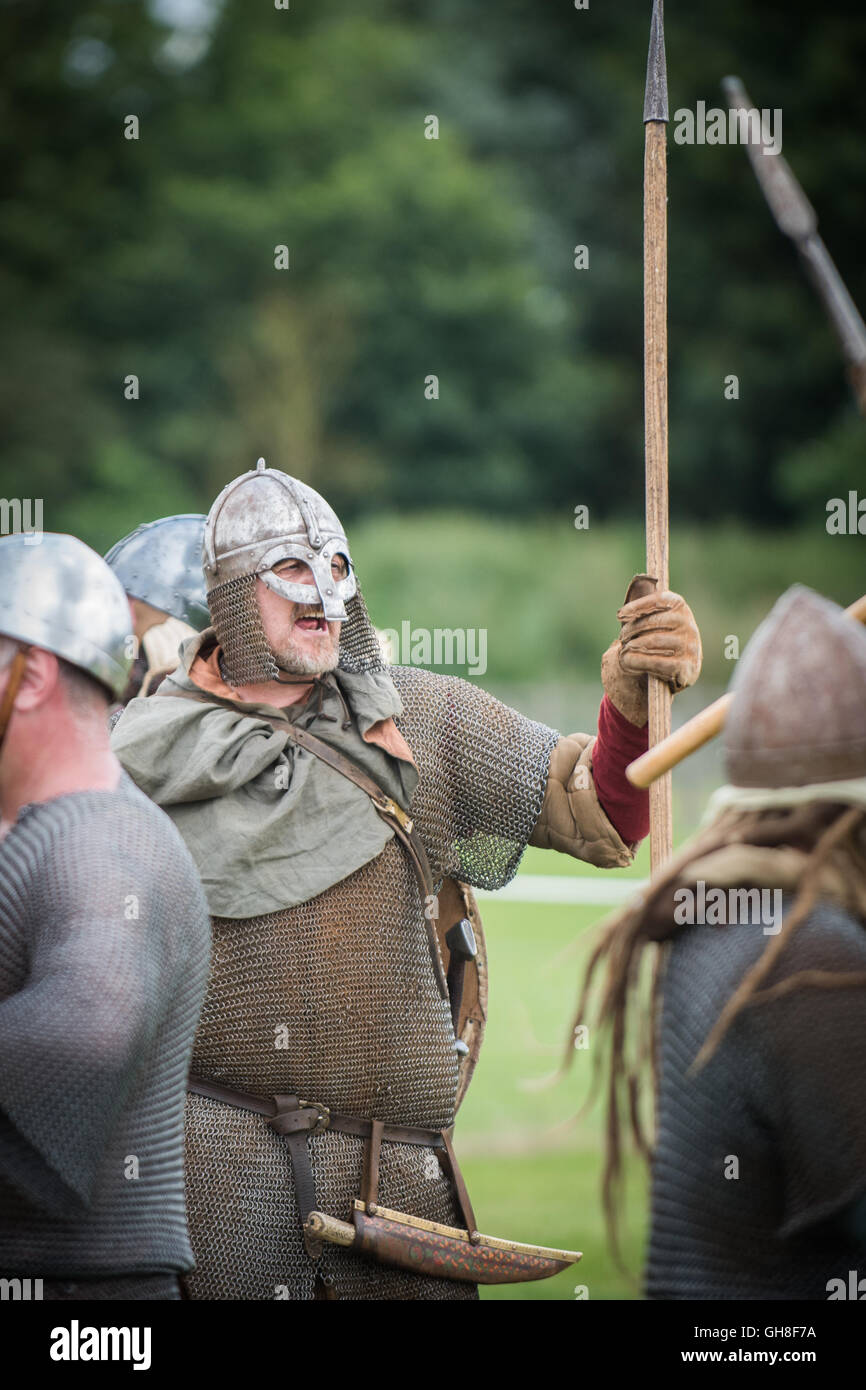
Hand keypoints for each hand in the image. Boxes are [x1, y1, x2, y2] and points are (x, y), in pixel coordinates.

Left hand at [601, 574, 701, 726]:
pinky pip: (656, 662)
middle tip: (622, 637)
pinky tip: (628, 660)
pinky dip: (637, 660)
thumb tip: (627, 603)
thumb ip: (644, 611)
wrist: (680, 669)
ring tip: (625, 649)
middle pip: (652, 622)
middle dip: (631, 629)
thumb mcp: (656, 622)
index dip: (638, 605)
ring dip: (632, 646)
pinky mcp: (686, 668)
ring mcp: (690, 647)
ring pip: (652, 641)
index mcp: (681, 607)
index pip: (659, 600)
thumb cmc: (661, 639)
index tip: (620, 614)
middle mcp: (689, 625)